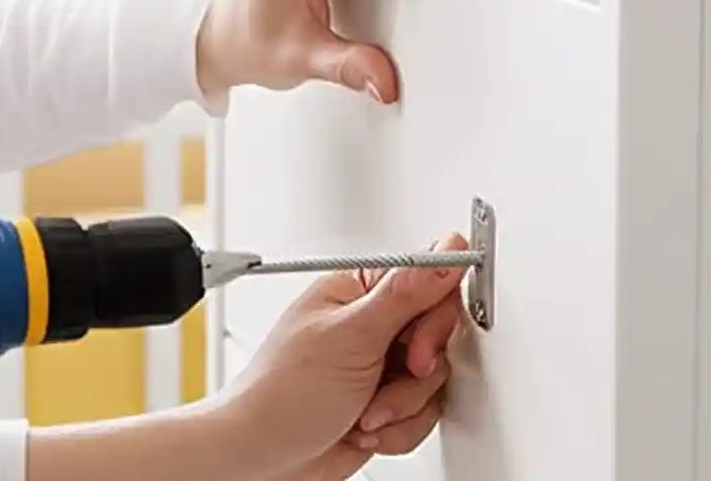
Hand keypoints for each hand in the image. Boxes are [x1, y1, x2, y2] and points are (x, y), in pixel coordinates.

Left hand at [218, 234, 470, 479]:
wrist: (262, 459)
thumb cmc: (281, 395)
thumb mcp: (350, 337)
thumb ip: (405, 294)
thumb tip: (448, 251)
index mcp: (357, 291)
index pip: (427, 278)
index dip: (437, 313)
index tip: (422, 343)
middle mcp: (372, 324)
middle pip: (438, 334)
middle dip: (417, 370)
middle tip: (398, 374)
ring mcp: (380, 366)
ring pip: (435, 379)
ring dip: (403, 405)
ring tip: (365, 411)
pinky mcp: (387, 403)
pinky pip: (424, 413)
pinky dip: (399, 428)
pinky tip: (364, 428)